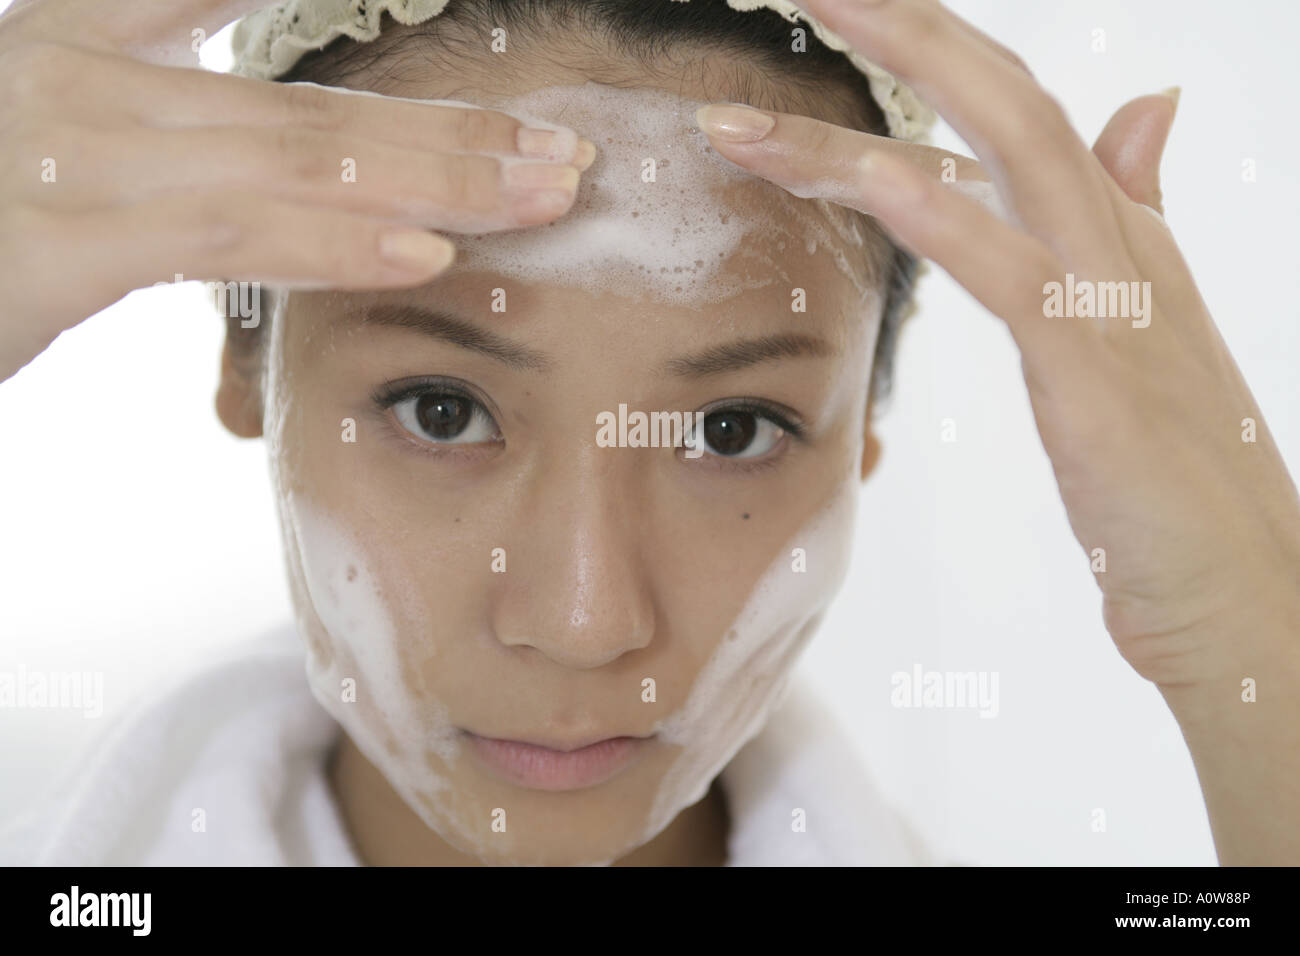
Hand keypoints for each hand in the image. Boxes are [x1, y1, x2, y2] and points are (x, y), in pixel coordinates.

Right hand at [0, 0, 592, 380]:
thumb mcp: (46, 150)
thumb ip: (144, 122)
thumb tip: (248, 158)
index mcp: (75, 43)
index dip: (330, 15)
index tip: (475, 62)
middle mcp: (75, 76)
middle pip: (304, 103)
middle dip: (448, 130)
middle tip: (565, 152)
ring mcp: (62, 147)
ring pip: (288, 158)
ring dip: (430, 178)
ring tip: (541, 193)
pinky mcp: (52, 237)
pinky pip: (222, 233)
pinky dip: (329, 238)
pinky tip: (423, 250)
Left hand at [696, 0, 1299, 690]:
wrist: (1236, 586)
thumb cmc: (1172, 479)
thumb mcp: (1142, 331)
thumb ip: (1127, 214)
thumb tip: (1142, 109)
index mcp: (1112, 233)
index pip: (1006, 114)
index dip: (926, 54)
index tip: (837, 20)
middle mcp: (1112, 239)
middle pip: (999, 98)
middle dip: (898, 30)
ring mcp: (1108, 294)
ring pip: (988, 162)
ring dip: (856, 127)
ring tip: (738, 117)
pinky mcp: (1092, 366)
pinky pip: (1004, 268)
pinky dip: (932, 214)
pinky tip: (859, 177)